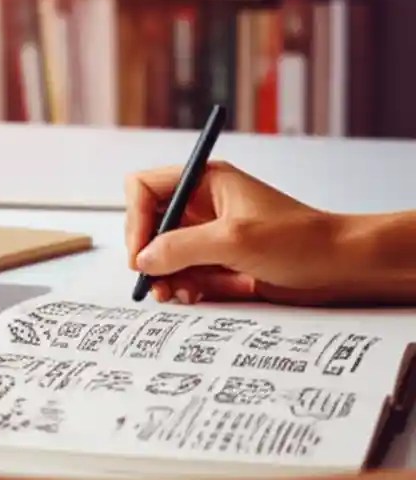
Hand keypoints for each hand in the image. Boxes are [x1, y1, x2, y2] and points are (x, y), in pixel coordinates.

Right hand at [124, 161, 368, 305]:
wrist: (343, 267)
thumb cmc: (299, 240)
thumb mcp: (234, 240)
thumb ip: (182, 247)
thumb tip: (143, 260)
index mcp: (205, 182)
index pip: (145, 188)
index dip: (135, 219)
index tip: (140, 253)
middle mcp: (203, 205)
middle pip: (151, 224)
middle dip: (148, 254)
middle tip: (153, 282)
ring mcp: (211, 234)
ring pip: (165, 253)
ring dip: (164, 275)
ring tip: (175, 295)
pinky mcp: (221, 260)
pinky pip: (186, 272)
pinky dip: (183, 286)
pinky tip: (195, 296)